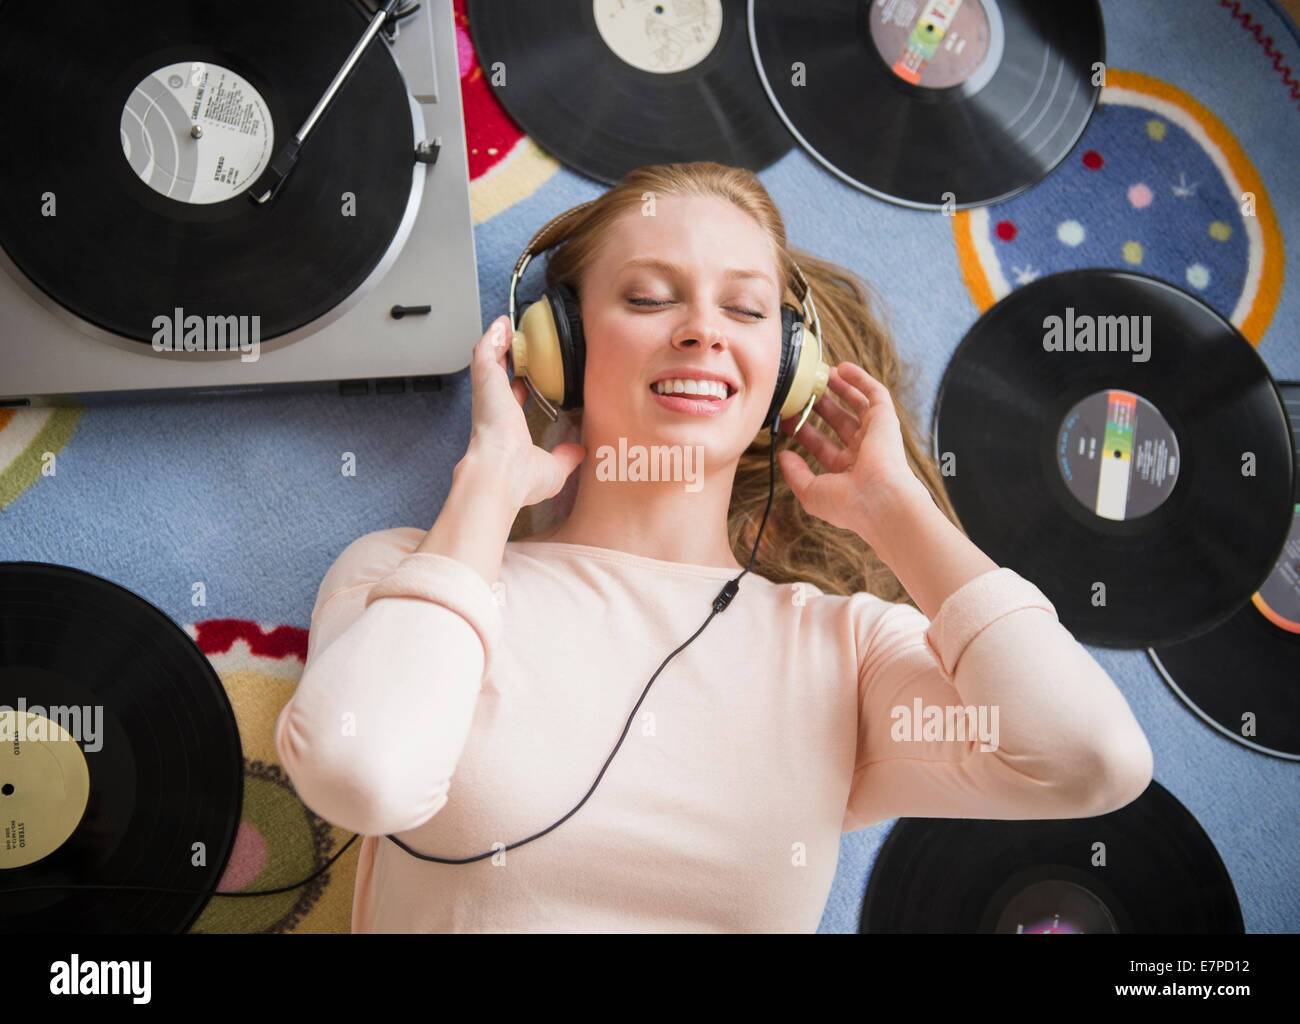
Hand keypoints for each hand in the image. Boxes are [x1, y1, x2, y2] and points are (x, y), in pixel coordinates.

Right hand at [463, 315, 585, 509]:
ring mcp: (488, 394)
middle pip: (498, 377)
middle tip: (517, 343)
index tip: (527, 379)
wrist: (500, 475)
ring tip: (508, 325)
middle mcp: (494, 410)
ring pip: (490, 361)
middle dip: (506, 360)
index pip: (512, 402)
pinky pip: (486, 351)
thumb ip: (566, 457)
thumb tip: (579, 451)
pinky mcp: (485, 381)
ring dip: (499, 343)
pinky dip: (492, 336)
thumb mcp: (553, 469)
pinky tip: (502, 323)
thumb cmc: (519, 478)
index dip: (520, 389)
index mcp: (506, 430)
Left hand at [777, 362, 926, 538]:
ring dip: (841, 389)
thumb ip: (795, 473)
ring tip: (823, 374)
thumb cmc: (849, 504)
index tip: (788, 418)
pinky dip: (860, 379)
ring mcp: (875, 436)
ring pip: (857, 405)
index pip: (822, 446)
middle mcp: (863, 453)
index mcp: (847, 472)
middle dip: (820, 407)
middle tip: (802, 393)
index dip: (805, 431)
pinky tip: (843, 368)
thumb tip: (783, 456)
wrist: (880, 501)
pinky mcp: (886, 420)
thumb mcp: (810, 493)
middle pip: (838, 422)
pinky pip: (874, 394)